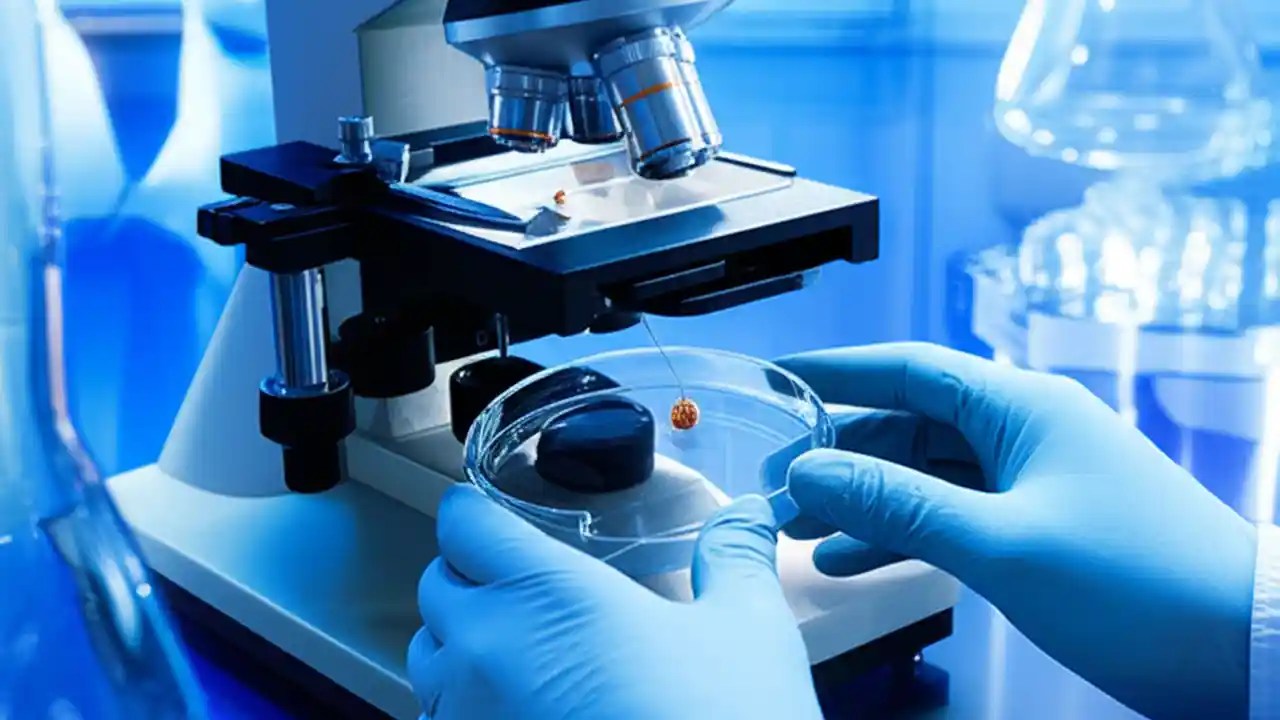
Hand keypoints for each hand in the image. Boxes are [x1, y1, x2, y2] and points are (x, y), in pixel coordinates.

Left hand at [408, 484, 821, 719]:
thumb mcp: (747, 632)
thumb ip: (733, 557)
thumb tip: (748, 512)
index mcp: (544, 594)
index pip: (462, 523)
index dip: (477, 514)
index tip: (497, 518)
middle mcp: (484, 652)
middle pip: (438, 588)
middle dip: (473, 580)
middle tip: (529, 593)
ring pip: (429, 662)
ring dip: (464, 650)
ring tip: (529, 663)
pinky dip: (471, 713)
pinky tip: (532, 719)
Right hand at [776, 343, 1256, 719]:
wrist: (1240, 644)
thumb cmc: (1134, 582)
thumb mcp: (1000, 542)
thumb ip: (896, 503)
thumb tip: (808, 470)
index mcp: (1019, 406)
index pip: (904, 367)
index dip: (833, 371)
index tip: (773, 379)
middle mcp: (1022, 430)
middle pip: (906, 424)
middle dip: (838, 454)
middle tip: (775, 484)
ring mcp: (1031, 479)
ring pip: (923, 475)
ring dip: (863, 500)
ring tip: (799, 530)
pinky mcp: (1037, 526)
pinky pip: (950, 515)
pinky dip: (901, 534)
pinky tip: (852, 561)